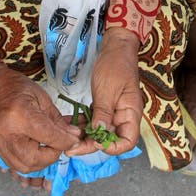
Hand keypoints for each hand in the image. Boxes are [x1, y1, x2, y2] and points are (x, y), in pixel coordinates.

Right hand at [0, 63, 81, 174]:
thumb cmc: (17, 88)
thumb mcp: (42, 98)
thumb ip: (57, 120)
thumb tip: (73, 136)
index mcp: (19, 114)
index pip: (48, 136)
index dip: (66, 141)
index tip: (75, 140)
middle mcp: (6, 133)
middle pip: (34, 158)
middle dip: (52, 154)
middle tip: (60, 143)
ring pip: (25, 166)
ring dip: (42, 161)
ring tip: (49, 146)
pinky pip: (16, 165)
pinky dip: (30, 161)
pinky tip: (37, 149)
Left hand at [68, 28, 142, 157]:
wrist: (115, 47)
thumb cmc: (115, 65)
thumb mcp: (108, 90)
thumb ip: (103, 113)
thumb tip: (99, 135)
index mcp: (130, 113)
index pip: (127, 142)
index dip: (112, 148)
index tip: (93, 142)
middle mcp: (124, 116)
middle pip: (110, 139)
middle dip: (90, 144)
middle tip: (70, 147)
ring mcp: (114, 111)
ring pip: (100, 131)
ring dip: (84, 135)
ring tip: (65, 136)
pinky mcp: (105, 106)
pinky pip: (94, 120)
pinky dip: (83, 123)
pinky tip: (69, 123)